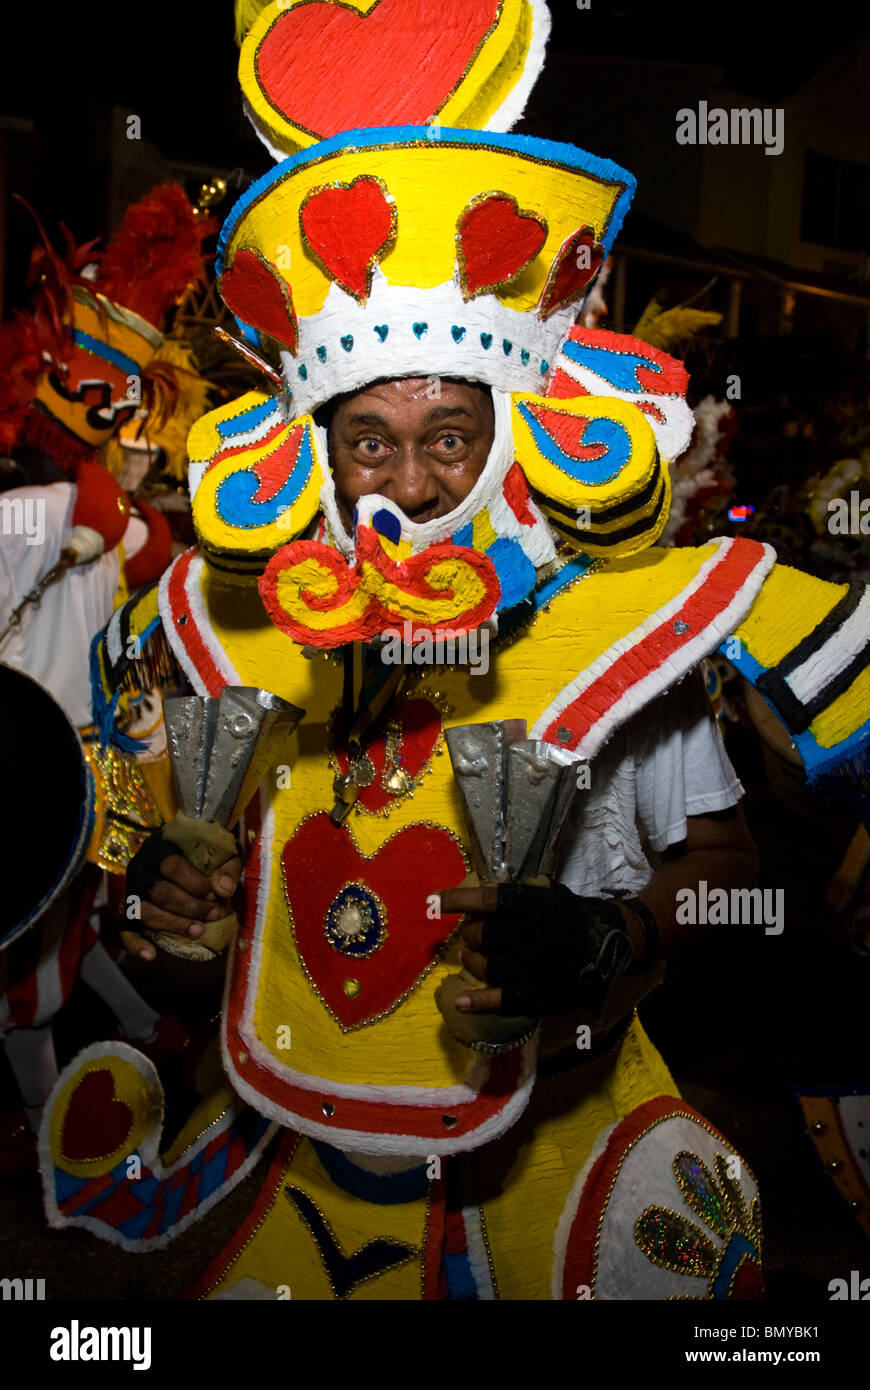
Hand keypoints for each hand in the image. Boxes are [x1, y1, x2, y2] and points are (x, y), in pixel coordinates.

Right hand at [122, 830, 242, 960]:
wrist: (187, 852)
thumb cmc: (207, 855)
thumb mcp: (222, 853)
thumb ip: (227, 868)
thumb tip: (223, 890)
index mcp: (161, 849)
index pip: (172, 866)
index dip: (195, 883)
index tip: (216, 895)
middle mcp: (142, 869)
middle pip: (159, 892)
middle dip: (189, 907)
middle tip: (213, 914)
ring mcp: (132, 891)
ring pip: (144, 911)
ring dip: (171, 924)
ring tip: (198, 931)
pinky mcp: (129, 913)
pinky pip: (125, 931)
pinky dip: (135, 945)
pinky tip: (151, 956)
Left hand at [436, 881, 636, 1018]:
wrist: (610, 944)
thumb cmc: (568, 915)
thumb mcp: (547, 894)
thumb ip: (515, 895)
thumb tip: (475, 893)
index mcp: (534, 905)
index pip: (488, 900)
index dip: (458, 900)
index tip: (434, 901)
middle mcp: (534, 935)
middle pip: (483, 936)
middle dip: (470, 935)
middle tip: (472, 936)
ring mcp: (537, 967)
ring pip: (488, 967)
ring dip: (472, 962)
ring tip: (471, 958)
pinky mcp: (542, 994)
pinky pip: (504, 999)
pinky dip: (479, 1001)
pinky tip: (462, 1002)